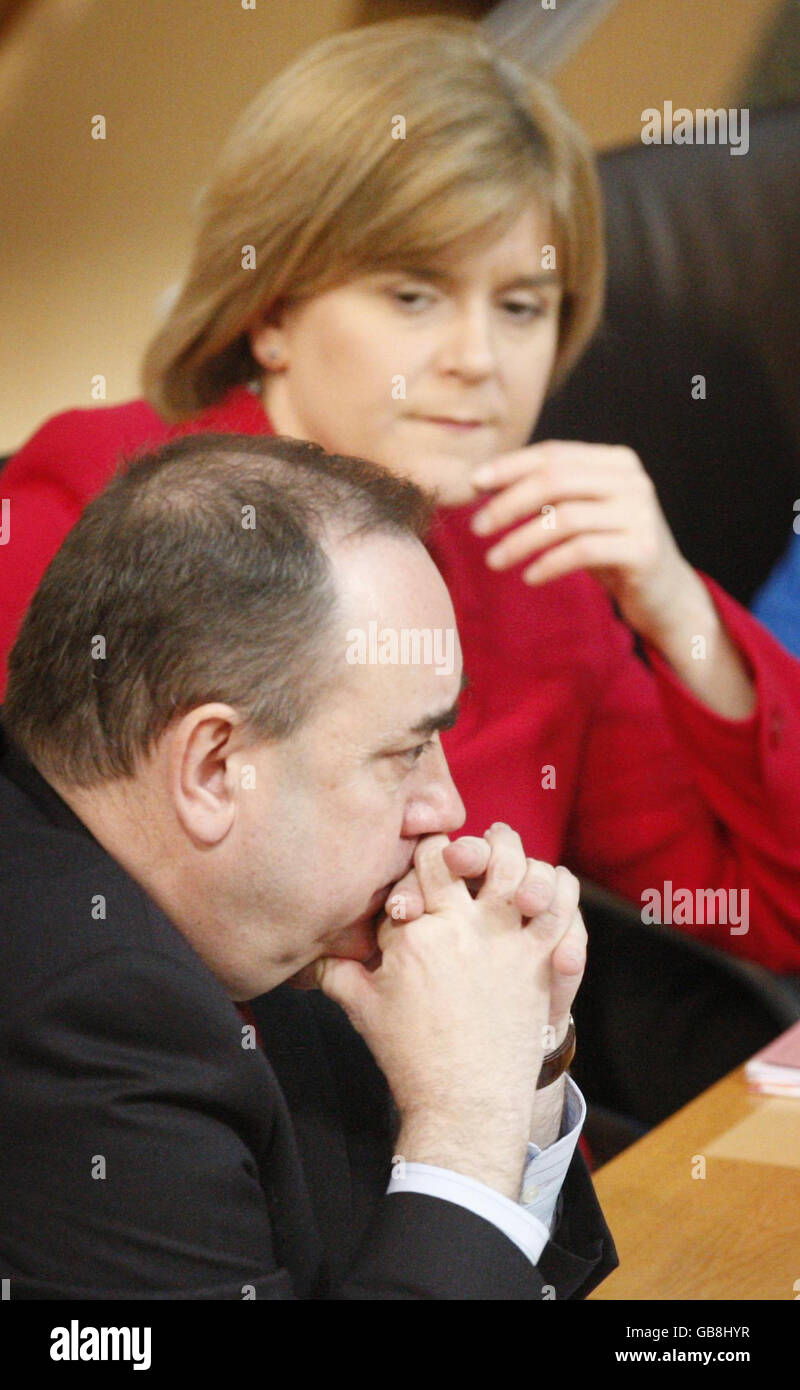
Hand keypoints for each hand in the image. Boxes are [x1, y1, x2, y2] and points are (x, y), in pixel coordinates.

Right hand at [314, 827, 569, 1197]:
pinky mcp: (539, 961)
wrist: (464, 1102)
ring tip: (508, 852)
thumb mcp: (364, 1010)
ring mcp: (505, 940)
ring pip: (518, 868)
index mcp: (417, 932)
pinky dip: (560, 891)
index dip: (424, 854)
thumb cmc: (412, 1057)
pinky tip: (551, 888)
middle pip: (466, 855)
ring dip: (514, 855)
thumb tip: (313, 954)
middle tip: (469, 852)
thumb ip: (337, 973)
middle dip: (467, 847)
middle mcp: (462, 926)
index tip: (427, 863)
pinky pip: (560, 909)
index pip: (420, 865)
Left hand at [470, 441, 694, 642]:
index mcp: (617, 461)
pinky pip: (582, 551)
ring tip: (494, 561)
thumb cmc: (610, 550)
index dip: (510, 466)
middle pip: (555, 481)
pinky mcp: (643, 550)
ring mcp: (641, 514)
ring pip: (565, 518)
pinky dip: (549, 564)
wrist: (664, 594)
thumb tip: (483, 481)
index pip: (553, 454)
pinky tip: (529, 577)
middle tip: (477, 528)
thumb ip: (547, 494)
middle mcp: (633, 481)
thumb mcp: (580, 514)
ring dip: (521, 540)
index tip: (473, 484)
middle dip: (509, 503)